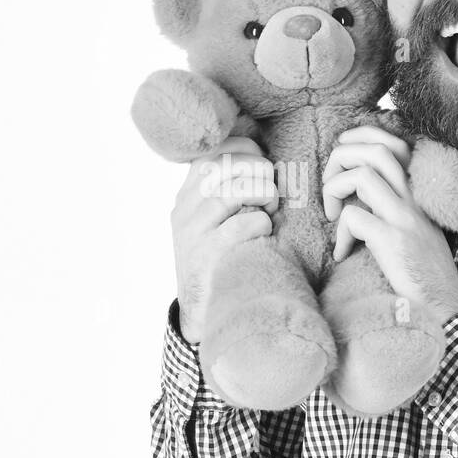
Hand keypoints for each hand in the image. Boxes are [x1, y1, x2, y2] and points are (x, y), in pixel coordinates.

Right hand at [170, 137, 278, 343]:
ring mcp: (193, 230)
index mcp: (188, 191)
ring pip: (234, 191)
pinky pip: (241, 225)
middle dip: (260, 172)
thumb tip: (264, 157)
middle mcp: (186, 206)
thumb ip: (229, 187)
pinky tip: (264, 232)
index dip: (247, 150)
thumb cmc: (219, 255)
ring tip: (270, 210)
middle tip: (271, 194)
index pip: (215, 150)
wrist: (200, 307)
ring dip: (264, 195)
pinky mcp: (206, 254)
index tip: (264, 167)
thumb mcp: (214, 217)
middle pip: (227, 165)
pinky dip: (261, 223)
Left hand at [323, 126, 457, 325]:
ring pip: (362, 173)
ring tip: (334, 214)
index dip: (363, 136)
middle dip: (341, 157)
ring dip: (335, 187)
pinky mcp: (393, 240)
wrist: (445, 308)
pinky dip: (340, 234)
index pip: (396, 143)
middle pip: (376, 149)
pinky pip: (353, 217)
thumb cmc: (423, 275)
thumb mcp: (412, 231)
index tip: (343, 149)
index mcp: (418, 194)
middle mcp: (414, 199)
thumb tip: (356, 197)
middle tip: (331, 187)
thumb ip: (392, 208)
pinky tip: (343, 254)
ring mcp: (404, 217)